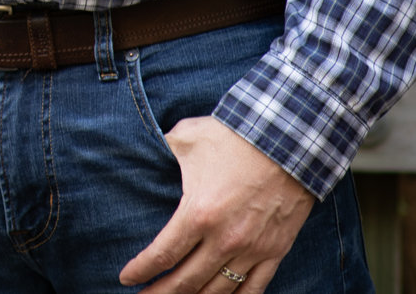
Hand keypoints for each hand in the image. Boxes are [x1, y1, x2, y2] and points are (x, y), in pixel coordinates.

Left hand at [119, 116, 310, 292]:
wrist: (290, 142)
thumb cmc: (235, 138)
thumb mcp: (188, 137)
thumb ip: (164, 148)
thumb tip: (146, 147)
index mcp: (198, 214)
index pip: (162, 254)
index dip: (141, 270)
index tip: (126, 277)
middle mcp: (224, 240)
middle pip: (185, 281)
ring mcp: (251, 250)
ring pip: (218, 292)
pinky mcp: (274, 252)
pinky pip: (253, 289)